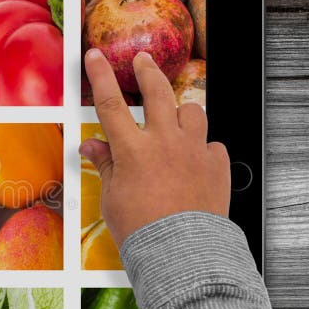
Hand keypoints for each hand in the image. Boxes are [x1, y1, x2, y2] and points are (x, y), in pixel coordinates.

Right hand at [80, 49, 230, 246]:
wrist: (181, 252)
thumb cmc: (142, 230)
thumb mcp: (111, 197)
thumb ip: (105, 165)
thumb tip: (91, 145)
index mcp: (133, 150)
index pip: (110, 103)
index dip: (100, 75)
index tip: (95, 56)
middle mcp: (166, 142)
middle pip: (157, 92)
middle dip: (148, 70)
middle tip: (144, 60)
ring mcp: (195, 151)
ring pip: (193, 110)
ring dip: (182, 109)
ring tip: (176, 114)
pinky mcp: (217, 165)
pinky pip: (212, 144)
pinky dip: (203, 147)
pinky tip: (195, 159)